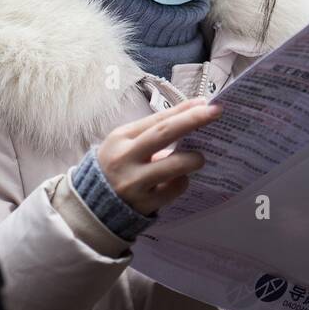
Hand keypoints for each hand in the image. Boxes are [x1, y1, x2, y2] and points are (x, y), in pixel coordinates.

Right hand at [96, 98, 220, 215]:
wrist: (93, 206)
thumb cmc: (115, 168)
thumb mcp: (124, 145)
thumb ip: (151, 133)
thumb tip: (191, 115)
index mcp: (120, 138)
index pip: (157, 120)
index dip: (182, 110)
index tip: (205, 103)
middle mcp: (125, 158)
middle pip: (164, 133)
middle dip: (192, 120)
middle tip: (215, 112)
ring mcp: (134, 182)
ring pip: (174, 165)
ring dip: (193, 158)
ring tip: (199, 158)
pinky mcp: (143, 204)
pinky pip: (174, 189)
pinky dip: (182, 182)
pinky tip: (178, 180)